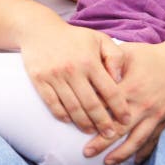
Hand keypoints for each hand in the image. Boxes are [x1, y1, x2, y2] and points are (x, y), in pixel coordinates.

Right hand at [20, 23, 129, 137]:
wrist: (38, 30)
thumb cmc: (73, 37)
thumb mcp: (99, 39)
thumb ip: (115, 57)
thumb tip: (120, 79)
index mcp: (90, 61)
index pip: (110, 91)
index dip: (120, 109)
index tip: (126, 121)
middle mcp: (73, 70)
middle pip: (92, 105)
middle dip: (103, 123)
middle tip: (111, 135)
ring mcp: (54, 76)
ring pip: (72, 107)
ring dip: (83, 123)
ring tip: (91, 131)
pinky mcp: (39, 80)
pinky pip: (52, 103)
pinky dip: (62, 115)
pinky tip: (70, 120)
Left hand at [84, 40, 164, 164]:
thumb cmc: (148, 56)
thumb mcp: (127, 53)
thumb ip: (108, 62)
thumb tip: (90, 72)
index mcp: (130, 87)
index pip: (106, 106)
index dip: (91, 115)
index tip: (76, 124)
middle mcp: (142, 105)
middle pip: (119, 128)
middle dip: (102, 142)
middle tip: (86, 153)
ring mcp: (155, 114)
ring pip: (136, 139)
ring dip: (121, 153)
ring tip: (106, 162)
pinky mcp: (164, 119)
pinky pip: (153, 139)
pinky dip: (143, 151)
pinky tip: (133, 161)